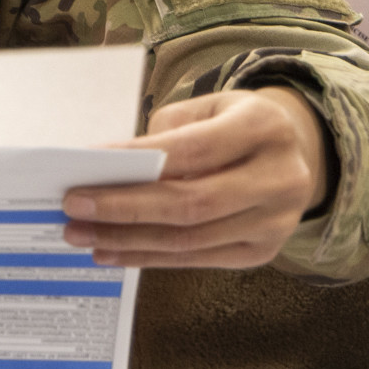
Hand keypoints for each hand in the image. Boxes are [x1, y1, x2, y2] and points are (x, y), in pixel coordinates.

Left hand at [68, 86, 331, 268]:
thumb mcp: (208, 108)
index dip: (136, 160)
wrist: (294, 154)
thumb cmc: (233, 125)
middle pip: (191, 203)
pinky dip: (149, 256)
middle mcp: (280, 178)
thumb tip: (106, 171)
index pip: (192, 150)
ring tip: (82, 235)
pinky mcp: (262, 252)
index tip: (86, 165)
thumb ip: (164, 135)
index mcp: (265, 128)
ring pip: (190, 240)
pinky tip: (112, 252)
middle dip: (124, 208)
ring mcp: (276, 222)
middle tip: (74, 206)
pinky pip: (196, 259)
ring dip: (128, 240)